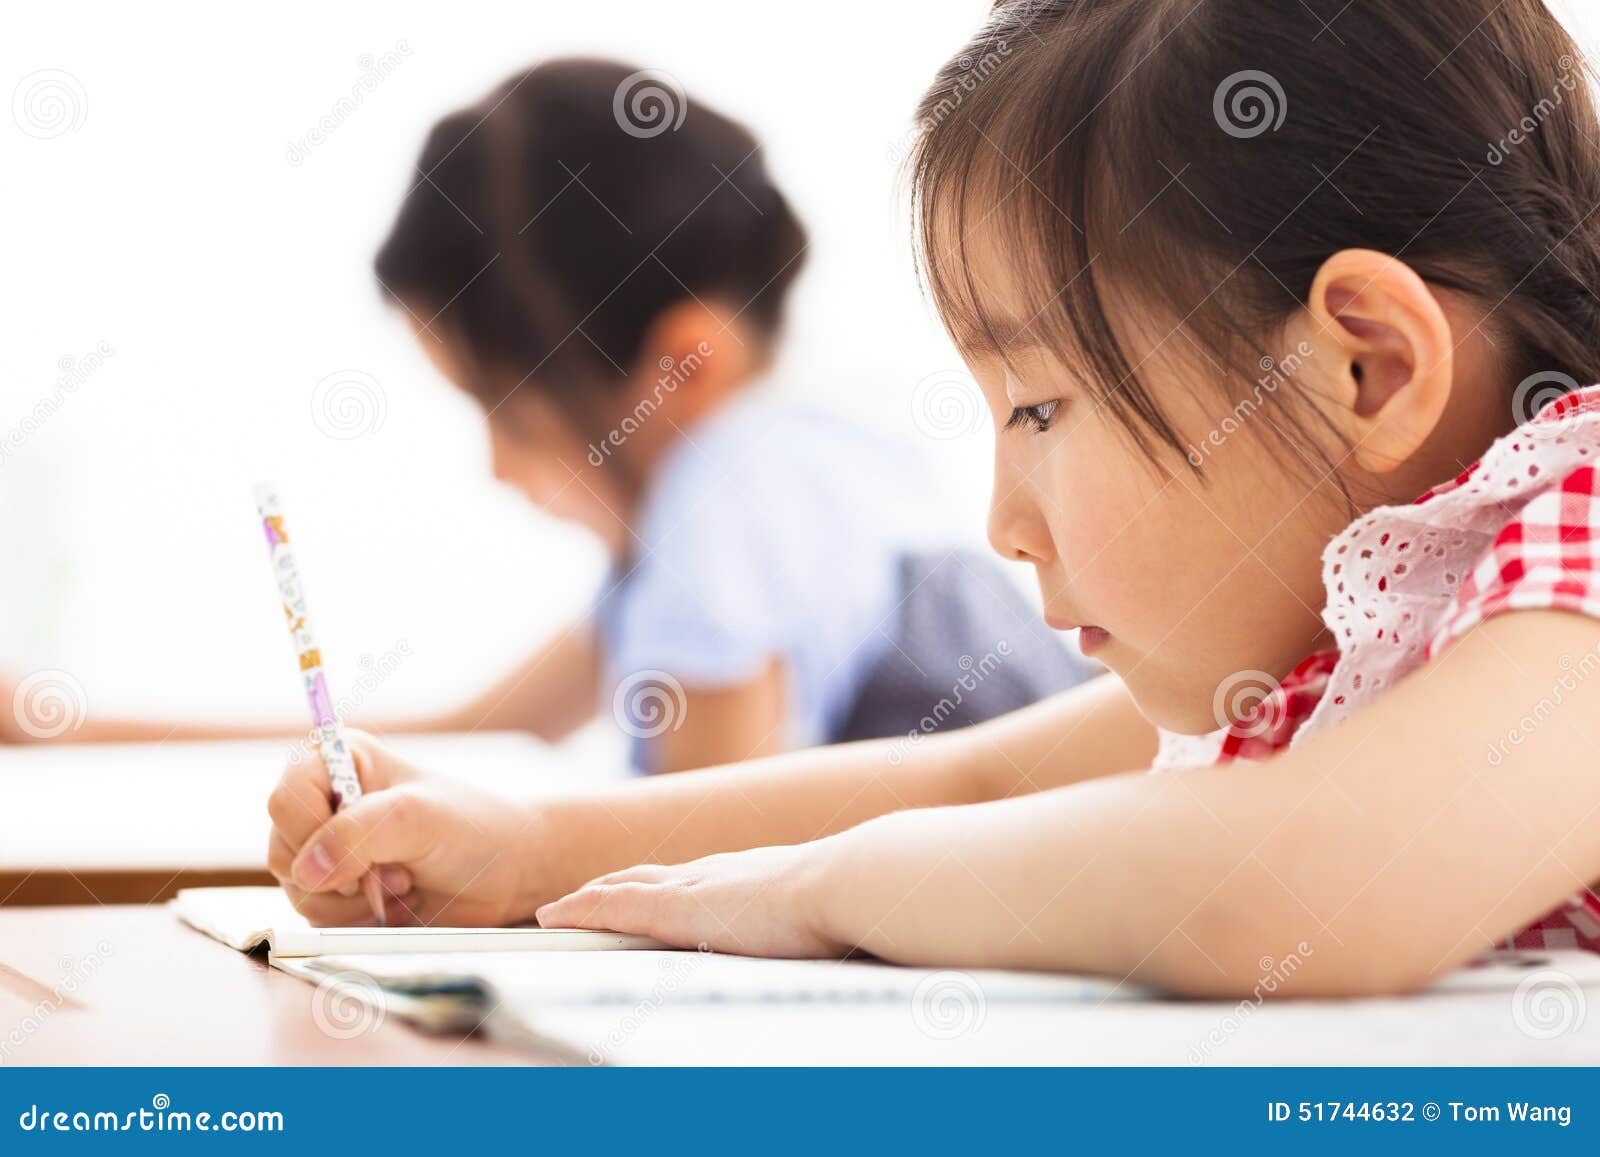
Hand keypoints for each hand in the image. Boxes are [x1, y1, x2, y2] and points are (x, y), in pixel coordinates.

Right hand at [265, 731, 544, 926]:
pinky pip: (317, 916)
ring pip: (296, 889)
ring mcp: (326, 848)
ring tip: (403, 880)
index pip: (285, 799)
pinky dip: (357, 916)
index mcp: (338, 760)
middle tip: (395, 867)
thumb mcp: (418, 819)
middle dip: (340, 872)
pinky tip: (397, 900)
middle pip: (282, 850)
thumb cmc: (472, 829)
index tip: (364, 845)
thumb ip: (358, 835)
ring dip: (353, 898)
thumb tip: (305, 870)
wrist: (505, 873)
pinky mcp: (336, 888)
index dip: (313, 832)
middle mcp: (323, 800)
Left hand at [535, 841, 846, 957]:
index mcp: (746, 876)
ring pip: (622, 888)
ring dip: (588, 900)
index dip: (659, 884)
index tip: (640, 891)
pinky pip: (610, 905)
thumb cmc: (845, 902)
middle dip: (613, 888)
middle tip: (583, 900)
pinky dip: (579, 910)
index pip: (689, 878)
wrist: (844, 884)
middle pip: (648, 876)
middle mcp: (712, 873)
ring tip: (557, 912)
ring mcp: (691, 887)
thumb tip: (835, 937)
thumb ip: (811, 923)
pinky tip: (551, 917)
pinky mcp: (674, 907)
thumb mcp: (821, 913)